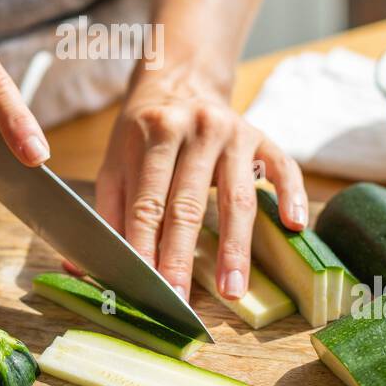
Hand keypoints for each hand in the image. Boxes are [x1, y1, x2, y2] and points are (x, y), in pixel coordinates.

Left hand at [96, 68, 306, 301]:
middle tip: (180, 302)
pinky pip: (283, 168)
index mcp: (154, 133)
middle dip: (182, 257)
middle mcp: (196, 129)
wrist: (180, 83)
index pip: (147, 203)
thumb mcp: (116, 163)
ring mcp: (234, 133)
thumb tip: (89, 267)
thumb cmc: (142, 136)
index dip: (145, 248)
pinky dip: (292, 195)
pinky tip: (296, 225)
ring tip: (232, 291)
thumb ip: (109, 214)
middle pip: (188, 204)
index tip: (145, 288)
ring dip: (235, 248)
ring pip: (237, 196)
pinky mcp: (262, 137)